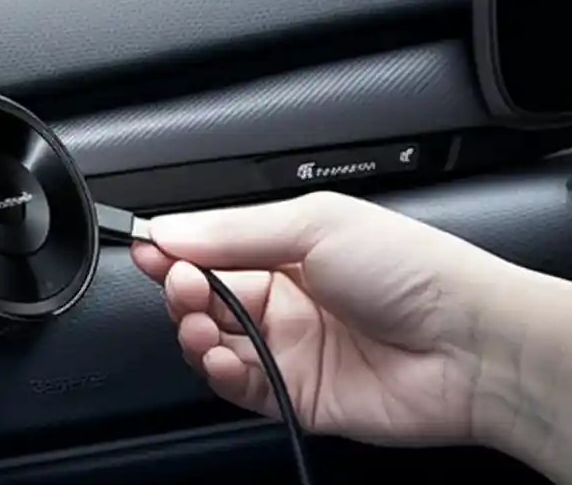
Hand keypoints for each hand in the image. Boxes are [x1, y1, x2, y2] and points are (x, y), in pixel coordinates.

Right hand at [132, 191, 571, 480]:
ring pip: (214, 344)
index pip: (213, 249)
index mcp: (289, 249)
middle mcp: (285, 299)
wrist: (472, 344)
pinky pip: (239, 387)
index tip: (147, 249)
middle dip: (182, 291)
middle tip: (181, 286)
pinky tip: (222, 357)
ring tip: (202, 324)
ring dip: (195, 333)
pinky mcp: (296, 395)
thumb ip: (234, 231)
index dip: (175, 251)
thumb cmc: (413, 270)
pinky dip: (219, 373)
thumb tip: (169, 229)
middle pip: (205, 298)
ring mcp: (289, 348)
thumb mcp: (316, 224)